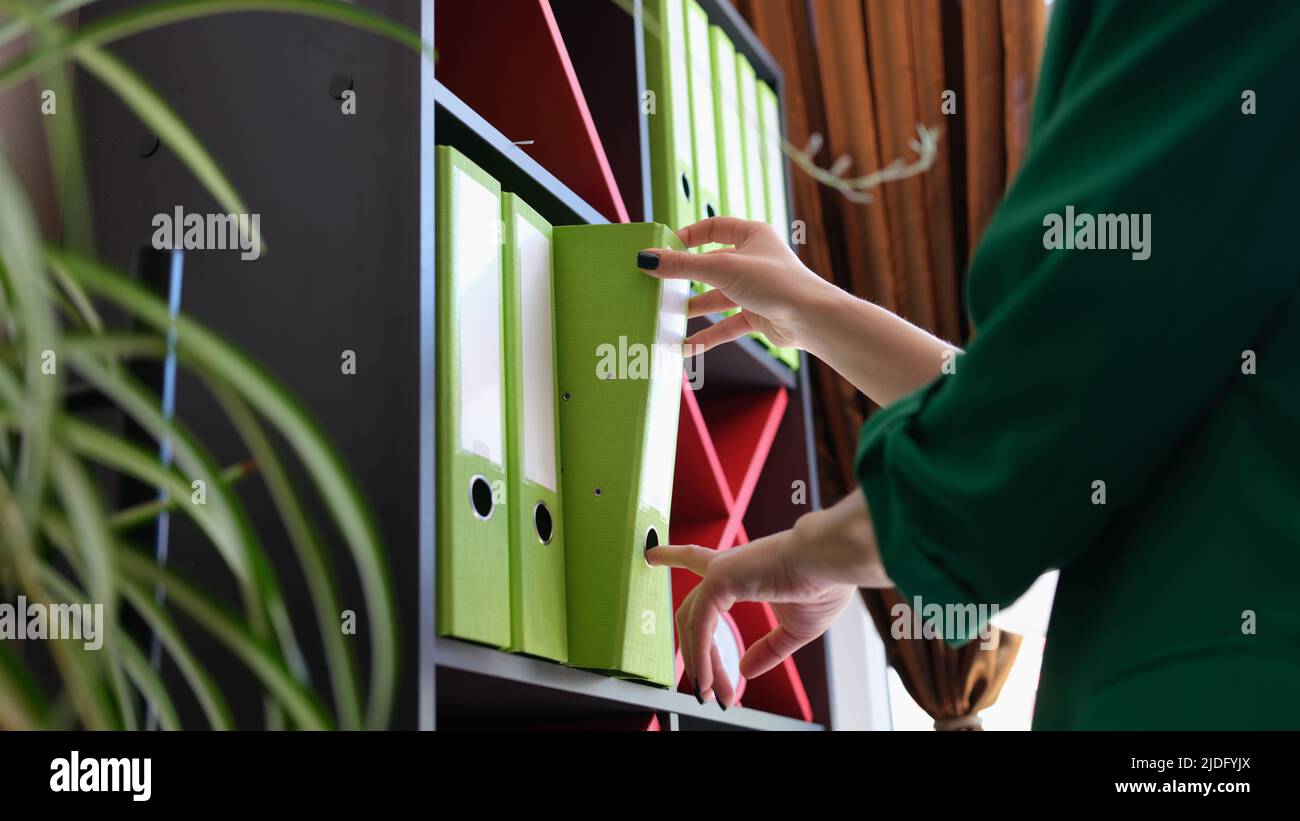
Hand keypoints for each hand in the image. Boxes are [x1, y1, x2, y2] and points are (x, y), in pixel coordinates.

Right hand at [636, 216, 838, 353]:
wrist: (810, 318)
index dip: (689, 236)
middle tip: (661, 284)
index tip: (665, 248)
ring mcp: (756, 289)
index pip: (713, 227)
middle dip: (687, 276)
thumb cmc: (775, 282)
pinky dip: (709, 336)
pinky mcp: (758, 315)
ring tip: (668, 316)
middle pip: (712, 264)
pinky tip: (688, 347)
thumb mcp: (722, 268)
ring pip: (718, 296)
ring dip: (695, 307)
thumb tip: (646, 259)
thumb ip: (682, 265)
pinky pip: (727, 325)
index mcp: (752, 235)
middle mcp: (754, 260)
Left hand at [647, 491, 887, 707]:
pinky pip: (700, 626)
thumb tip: (744, 670)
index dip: (674, 557)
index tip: (652, 555)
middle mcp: (727, 568)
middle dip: (698, 655)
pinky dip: (701, 655)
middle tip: (709, 693)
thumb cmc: (824, 583)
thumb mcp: (797, 628)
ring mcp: (721, 572)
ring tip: (708, 694)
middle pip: (695, 614)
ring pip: (692, 622)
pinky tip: (707, 680)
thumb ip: (768, 649)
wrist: (833, 560)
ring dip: (699, 663)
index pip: (699, 561)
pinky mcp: (720, 579)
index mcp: (743, 571)